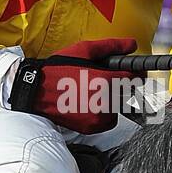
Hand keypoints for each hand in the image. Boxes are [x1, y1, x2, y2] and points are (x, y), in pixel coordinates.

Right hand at [9, 37, 144, 133]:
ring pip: (117, 108)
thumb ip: (111, 46)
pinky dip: (103, 113)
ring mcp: (98, 117)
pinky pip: (108, 121)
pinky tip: (89, 103)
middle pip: (125, 93)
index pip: (133, 78)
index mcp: (105, 80)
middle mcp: (104, 101)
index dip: (135, 73)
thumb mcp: (84, 50)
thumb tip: (132, 44)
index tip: (133, 73)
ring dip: (111, 100)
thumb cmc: (58, 68)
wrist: (36, 91)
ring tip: (92, 92)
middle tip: (103, 80)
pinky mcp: (92, 128)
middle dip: (119, 85)